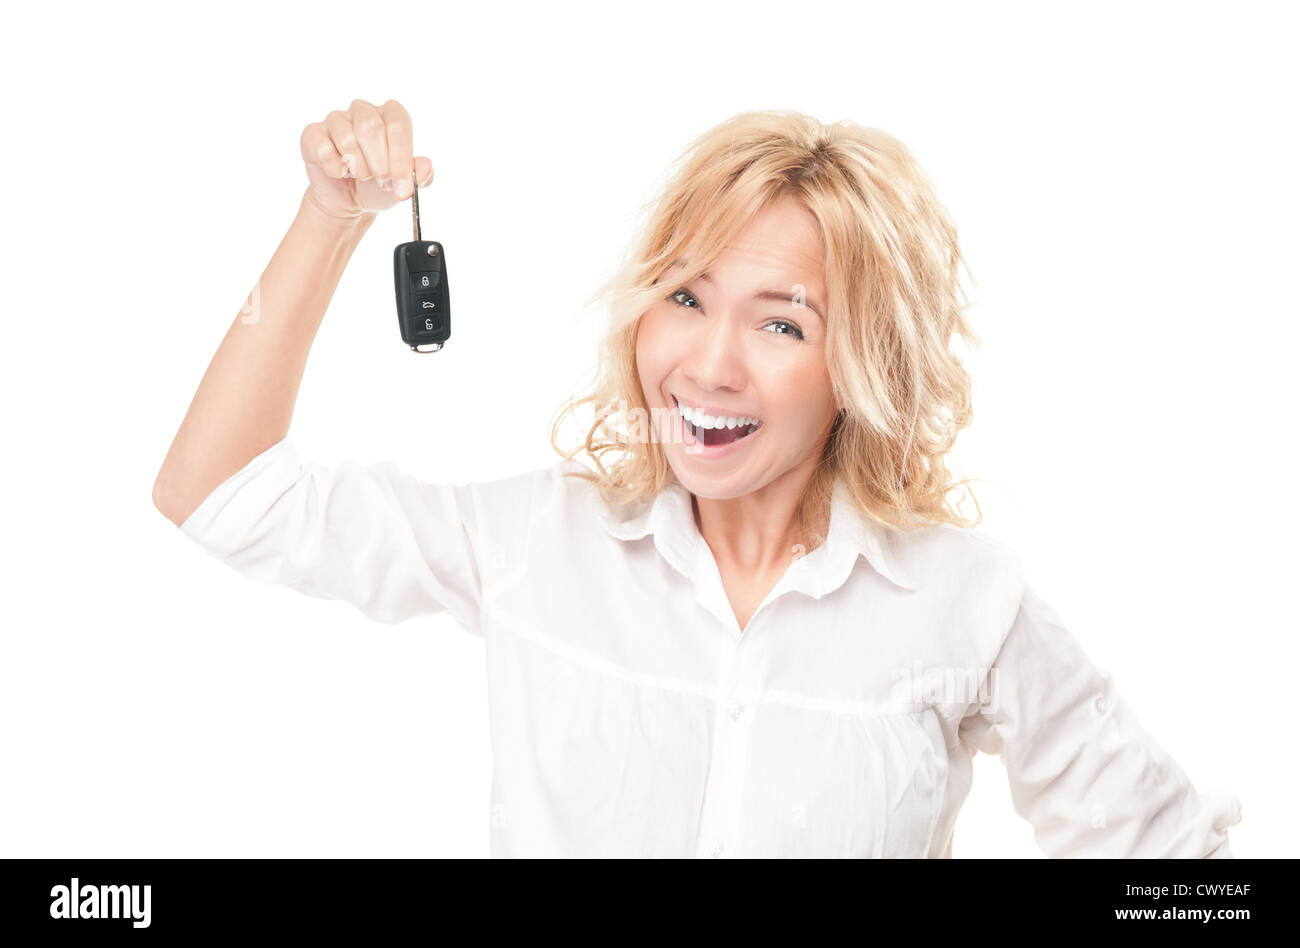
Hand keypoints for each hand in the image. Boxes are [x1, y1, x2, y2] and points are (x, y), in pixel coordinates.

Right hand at [299, 98, 433, 221]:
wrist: (348, 201)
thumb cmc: (379, 186)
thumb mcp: (404, 185)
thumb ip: (420, 175)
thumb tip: (426, 165)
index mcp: (389, 115)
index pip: (398, 123)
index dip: (401, 156)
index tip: (402, 186)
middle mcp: (362, 110)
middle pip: (371, 127)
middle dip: (379, 163)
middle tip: (381, 181)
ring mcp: (336, 119)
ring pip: (347, 139)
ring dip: (358, 168)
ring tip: (361, 176)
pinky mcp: (313, 134)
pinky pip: (323, 149)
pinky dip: (334, 169)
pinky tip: (339, 173)